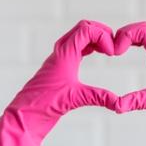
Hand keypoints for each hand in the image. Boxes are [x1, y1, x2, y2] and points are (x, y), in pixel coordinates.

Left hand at [0, 20, 117, 145]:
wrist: (24, 117)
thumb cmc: (43, 106)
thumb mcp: (75, 99)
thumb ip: (99, 97)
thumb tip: (120, 102)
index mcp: (63, 55)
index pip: (85, 30)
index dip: (102, 35)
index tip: (112, 52)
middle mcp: (60, 53)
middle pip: (82, 28)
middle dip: (100, 32)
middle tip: (113, 47)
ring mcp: (58, 59)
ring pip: (78, 37)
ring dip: (94, 38)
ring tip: (108, 50)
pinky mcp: (58, 67)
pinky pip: (76, 48)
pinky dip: (88, 46)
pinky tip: (97, 55)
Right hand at [113, 22, 145, 145]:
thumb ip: (135, 101)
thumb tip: (115, 106)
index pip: (142, 30)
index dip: (125, 35)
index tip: (115, 52)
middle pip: (145, 28)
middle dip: (126, 34)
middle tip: (113, 47)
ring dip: (135, 37)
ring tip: (120, 48)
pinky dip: (143, 42)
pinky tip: (135, 52)